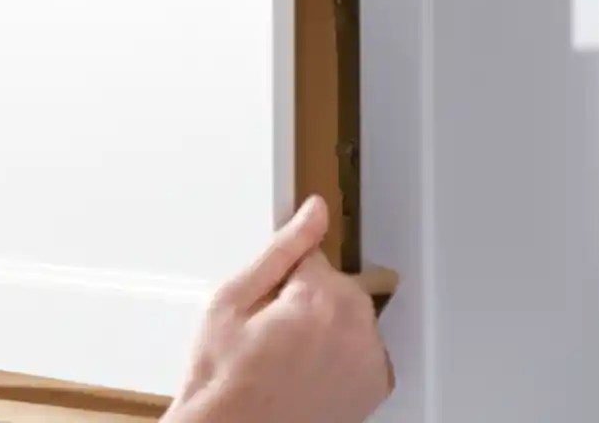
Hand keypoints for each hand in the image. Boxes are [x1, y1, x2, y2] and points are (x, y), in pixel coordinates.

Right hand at [162, 197, 392, 422]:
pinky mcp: (374, 386)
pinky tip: (311, 367)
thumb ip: (281, 250)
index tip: (266, 304)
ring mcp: (369, 360)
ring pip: (351, 314)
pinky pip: (365, 346)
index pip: (313, 254)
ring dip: (327, 323)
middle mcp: (355, 328)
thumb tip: (313, 212)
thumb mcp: (232, 301)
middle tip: (269, 332)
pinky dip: (344, 351)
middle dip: (307, 298)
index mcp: (320, 298)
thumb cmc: (223, 381)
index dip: (281, 278)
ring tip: (288, 353)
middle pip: (337, 283)